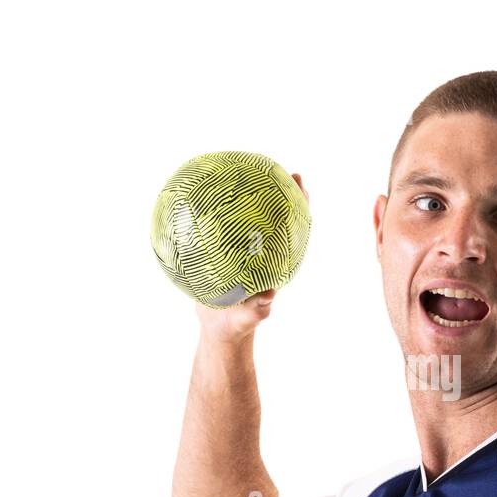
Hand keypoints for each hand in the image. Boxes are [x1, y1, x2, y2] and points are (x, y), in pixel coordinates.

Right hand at [194, 173, 308, 343]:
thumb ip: (259, 307)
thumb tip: (268, 294)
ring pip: (246, 220)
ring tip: (239, 169)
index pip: (293, 227)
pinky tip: (197, 200)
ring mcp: (242, 252)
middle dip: (278, 190)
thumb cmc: (238, 324)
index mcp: (275, 262)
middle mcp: (262, 253)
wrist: (219, 330)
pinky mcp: (223, 255)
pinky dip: (213, 216)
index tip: (299, 181)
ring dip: (245, 196)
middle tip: (275, 166)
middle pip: (274, 216)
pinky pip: (219, 232)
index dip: (299, 204)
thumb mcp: (249, 317)